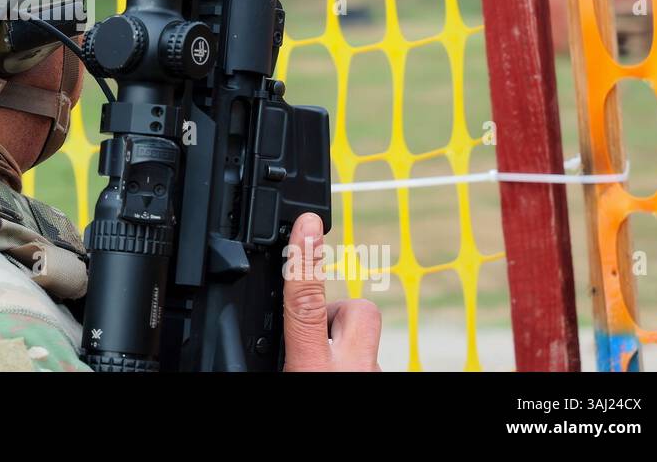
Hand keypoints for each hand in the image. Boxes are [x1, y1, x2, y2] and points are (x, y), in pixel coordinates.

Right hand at [282, 212, 380, 370]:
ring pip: (361, 336)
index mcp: (313, 367)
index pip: (306, 302)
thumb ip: (273, 355)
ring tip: (318, 364)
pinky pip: (365, 357)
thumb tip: (272, 323)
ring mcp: (371, 372)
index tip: (307, 222)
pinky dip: (348, 360)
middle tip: (314, 335)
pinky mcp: (384, 378)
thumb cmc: (314, 434)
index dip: (305, 259)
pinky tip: (334, 371)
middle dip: (335, 310)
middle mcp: (351, 367)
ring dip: (339, 341)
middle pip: (355, 310)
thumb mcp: (278, 375)